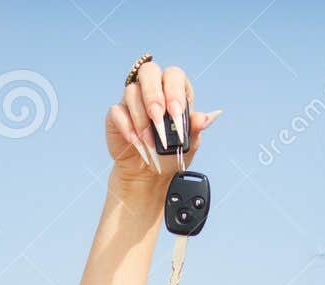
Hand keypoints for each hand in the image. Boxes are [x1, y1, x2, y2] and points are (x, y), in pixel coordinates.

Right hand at [105, 60, 221, 188]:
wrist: (149, 173)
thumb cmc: (170, 153)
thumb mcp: (188, 143)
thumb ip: (195, 128)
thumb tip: (208, 117)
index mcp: (173, 90)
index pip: (173, 76)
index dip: (174, 90)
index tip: (176, 113)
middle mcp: (152, 89)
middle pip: (149, 71)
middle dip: (154, 96)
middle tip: (158, 119)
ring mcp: (133, 99)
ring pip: (132, 92)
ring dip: (142, 120)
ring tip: (151, 144)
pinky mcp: (117, 113)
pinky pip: (117, 111)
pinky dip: (127, 128)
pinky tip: (136, 143)